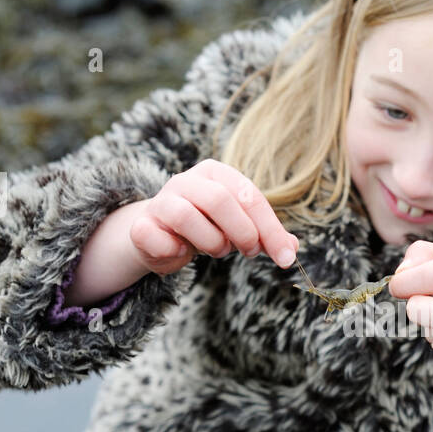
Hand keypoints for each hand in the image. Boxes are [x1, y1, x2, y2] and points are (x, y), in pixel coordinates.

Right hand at [128, 159, 298, 276]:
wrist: (160, 237)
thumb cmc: (206, 228)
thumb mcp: (240, 227)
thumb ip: (265, 235)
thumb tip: (292, 250)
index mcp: (216, 173)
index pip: (249, 196)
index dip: (271, 229)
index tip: (285, 258)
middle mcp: (187, 180)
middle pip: (219, 200)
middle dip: (242, 232)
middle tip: (249, 252)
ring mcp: (161, 201)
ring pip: (186, 217)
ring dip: (211, 243)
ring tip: (216, 250)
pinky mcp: (141, 225)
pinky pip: (155, 237)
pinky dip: (173, 252)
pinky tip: (181, 252)